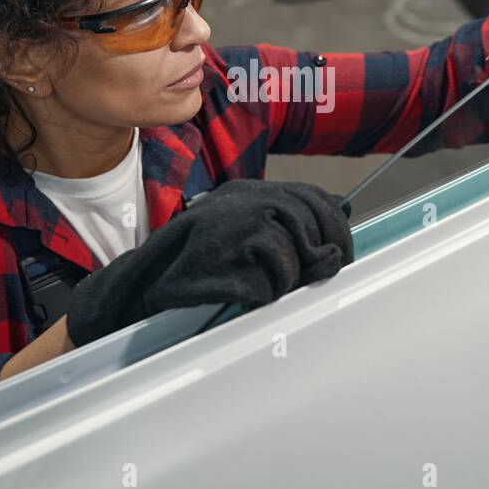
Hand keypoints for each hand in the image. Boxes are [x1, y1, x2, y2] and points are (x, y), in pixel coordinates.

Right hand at [63, 178, 353, 345]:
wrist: (143, 281)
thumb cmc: (196, 261)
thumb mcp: (244, 229)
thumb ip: (291, 220)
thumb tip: (344, 208)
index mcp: (250, 191)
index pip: (314, 199)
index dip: (335, 230)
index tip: (338, 256)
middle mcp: (245, 200)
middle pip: (311, 227)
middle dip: (318, 260)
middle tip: (311, 282)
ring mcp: (234, 226)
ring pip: (293, 259)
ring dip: (283, 282)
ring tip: (256, 287)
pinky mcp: (225, 257)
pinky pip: (270, 284)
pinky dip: (261, 296)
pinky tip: (239, 294)